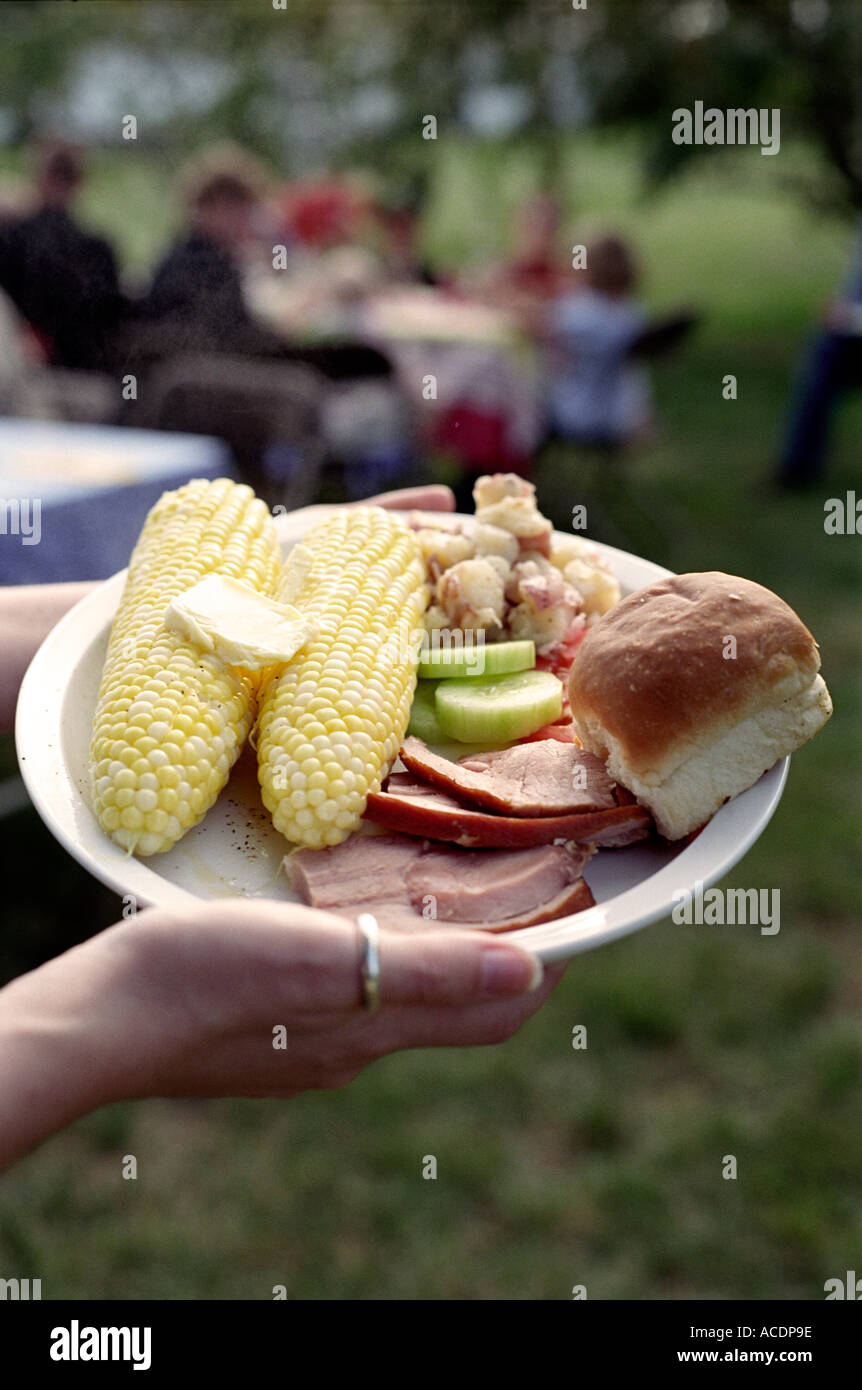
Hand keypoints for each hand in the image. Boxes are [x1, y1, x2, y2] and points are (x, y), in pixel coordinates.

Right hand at [0, 900, 563, 1166]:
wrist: (99, 1018)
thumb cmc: (205, 976)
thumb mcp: (322, 957)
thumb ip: (428, 970)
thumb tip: (534, 974)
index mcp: (379, 1026)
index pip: (497, 1010)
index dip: (545, 962)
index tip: (569, 906)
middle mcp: (356, 1045)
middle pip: (454, 1001)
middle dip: (494, 948)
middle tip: (510, 877)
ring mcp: (310, 1044)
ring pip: (399, 992)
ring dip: (432, 947)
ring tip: (434, 883)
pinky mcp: (271, 1029)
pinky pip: (348, 991)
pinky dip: (374, 952)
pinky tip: (346, 915)